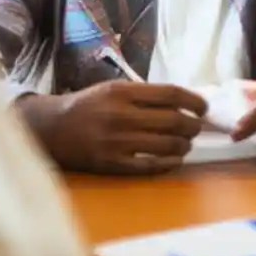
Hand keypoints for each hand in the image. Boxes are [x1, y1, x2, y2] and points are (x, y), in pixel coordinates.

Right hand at [18, 81, 206, 174]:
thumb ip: (145, 95)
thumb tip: (185, 102)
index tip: (203, 107)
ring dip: (184, 145)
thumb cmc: (89, 106)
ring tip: (185, 143)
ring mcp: (117, 141)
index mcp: (122, 91)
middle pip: (174, 120)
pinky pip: (151, 166)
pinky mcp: (112, 164)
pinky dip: (170, 163)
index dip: (194, 101)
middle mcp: (121, 115)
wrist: (52, 129)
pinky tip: (174, 159)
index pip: (171, 94)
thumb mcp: (114, 89)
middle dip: (193, 125)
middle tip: (196, 127)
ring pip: (168, 145)